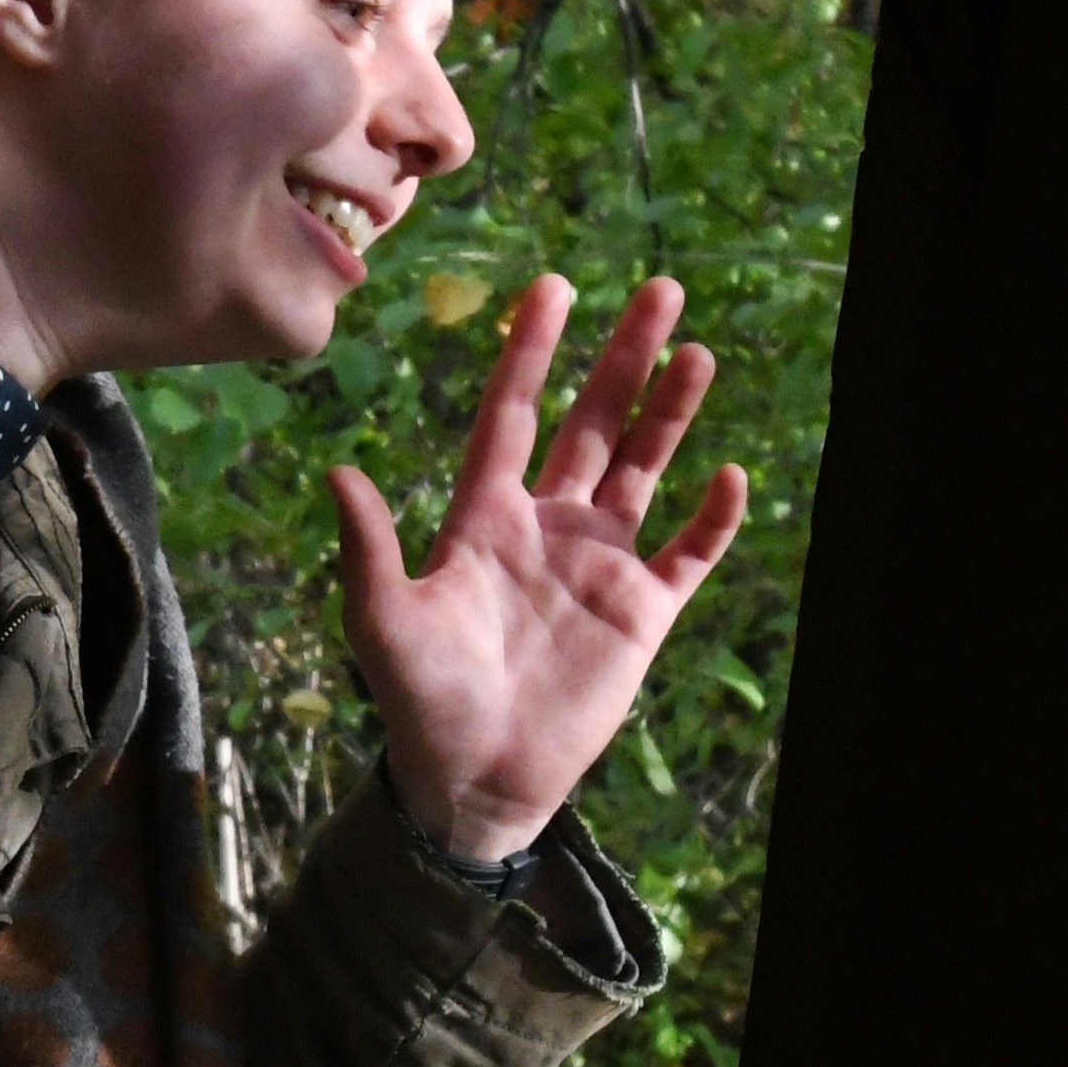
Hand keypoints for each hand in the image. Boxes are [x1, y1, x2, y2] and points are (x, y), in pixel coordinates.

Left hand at [325, 274, 746, 864]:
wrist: (475, 780)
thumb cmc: (420, 702)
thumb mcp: (383, 622)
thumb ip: (369, 549)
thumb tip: (338, 471)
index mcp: (483, 517)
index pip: (511, 414)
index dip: (531, 352)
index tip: (552, 286)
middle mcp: (547, 526)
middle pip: (592, 424)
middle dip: (623, 358)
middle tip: (659, 288)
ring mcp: (599, 565)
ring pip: (644, 469)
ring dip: (670, 413)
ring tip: (695, 350)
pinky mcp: (641, 612)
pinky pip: (687, 553)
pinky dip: (711, 518)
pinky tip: (728, 474)